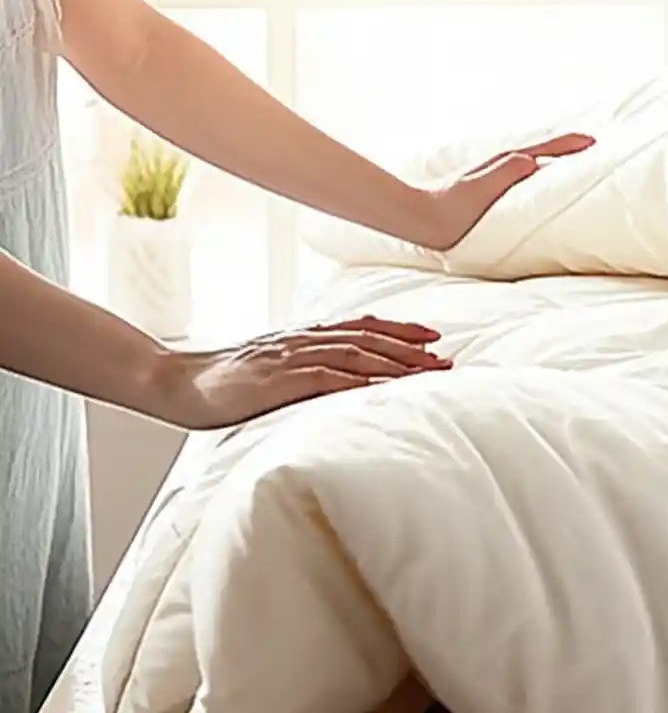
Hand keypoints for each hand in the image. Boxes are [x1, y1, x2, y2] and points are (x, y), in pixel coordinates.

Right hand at [151, 315, 450, 429]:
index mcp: (301, 337)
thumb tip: (341, 379)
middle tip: (446, 359)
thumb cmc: (222, 383)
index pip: (360, 327)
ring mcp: (288, 359)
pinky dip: (358, 380)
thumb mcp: (271, 369)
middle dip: (410, 347)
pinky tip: (383, 388)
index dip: (399, 329)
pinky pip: (324, 378)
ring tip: (428, 373)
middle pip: (367, 338)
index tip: (433, 336)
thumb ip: (305, 369)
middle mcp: (300, 340)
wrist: (174, 383)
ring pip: (354, 353)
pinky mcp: (276, 380)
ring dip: (396, 363)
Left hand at [414, 133, 596, 251]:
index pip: (547, 149)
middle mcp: (504, 165)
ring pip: (536, 164)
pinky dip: (543, 178)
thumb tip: (533, 160)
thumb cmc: (450, 207)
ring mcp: (498, 177)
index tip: (594, 142)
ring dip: (557, 162)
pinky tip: (544, 188)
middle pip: (545, 151)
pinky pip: (528, 180)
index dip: (571, 145)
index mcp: (507, 163)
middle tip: (594, 148)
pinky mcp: (493, 192)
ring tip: (576, 166)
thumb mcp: (481, 188)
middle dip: (569, 149)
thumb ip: (506, 172)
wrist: (423, 218)